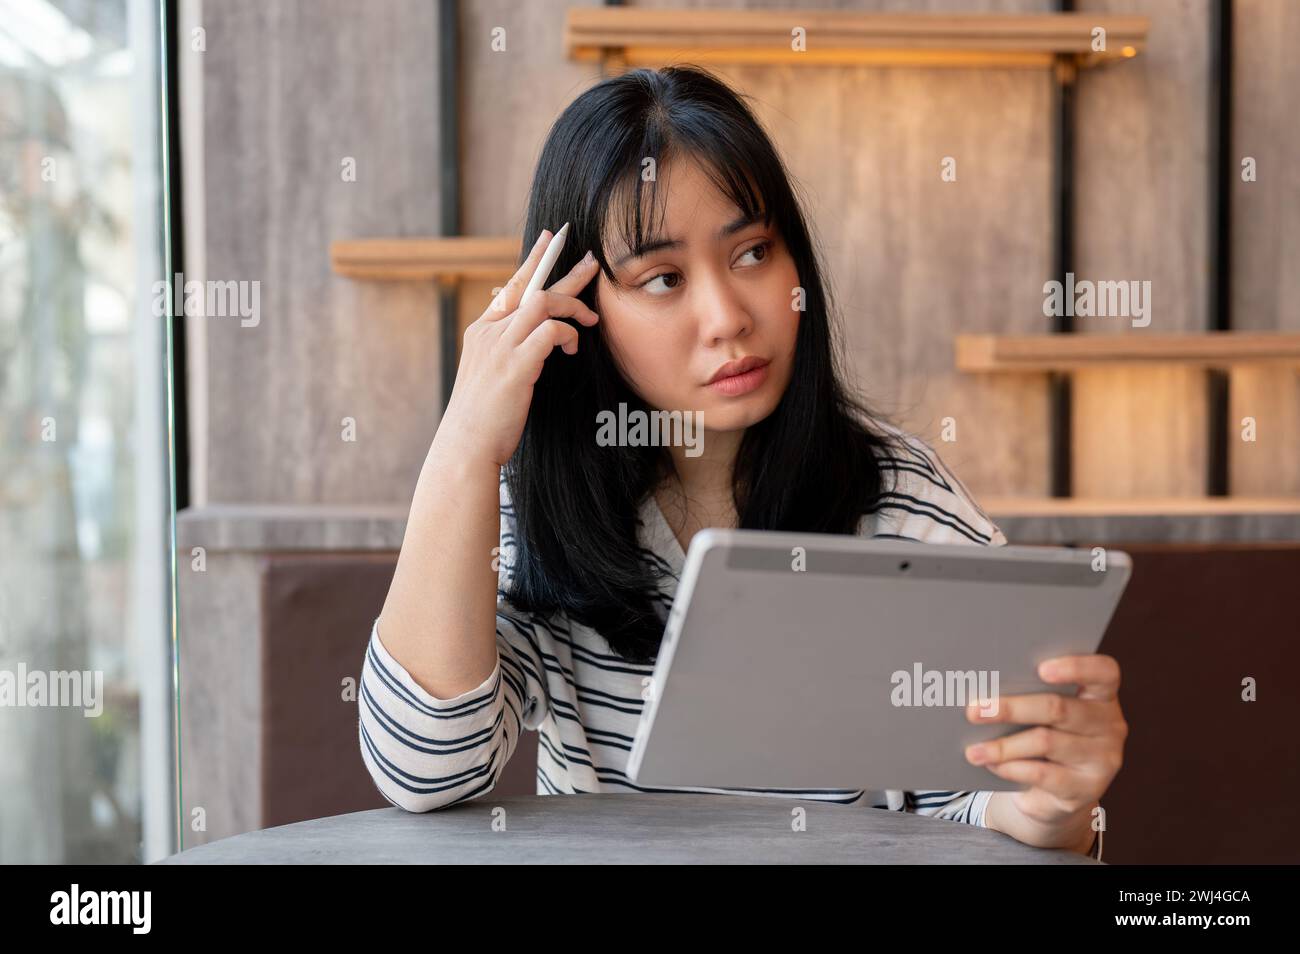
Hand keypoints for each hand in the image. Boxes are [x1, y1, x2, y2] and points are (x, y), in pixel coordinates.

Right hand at [436, 228, 601, 467]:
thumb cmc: (482, 418)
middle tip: (592, 261)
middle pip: (531, 287)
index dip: (532, 263)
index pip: (511, 287)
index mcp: (481, 332)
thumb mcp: (489, 376)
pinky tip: (574, 349)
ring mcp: (501, 347)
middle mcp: (489, 333)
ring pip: (543, 302)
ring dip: (572, 304)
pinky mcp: (517, 365)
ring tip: (592, 317)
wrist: (466, 445)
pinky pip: (551, 332)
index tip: (549, 242)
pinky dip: (568, 334)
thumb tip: (533, 343)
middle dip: (565, 271)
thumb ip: (506, 352)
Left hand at [964, 654, 1127, 851]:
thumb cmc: (1046, 735)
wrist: (1057, 792)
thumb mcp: (1043, 714)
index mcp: (1101, 694)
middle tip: (974, 711)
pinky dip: (1012, 768)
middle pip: (1058, 708)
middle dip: (1011, 708)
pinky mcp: (1088, 788)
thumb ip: (1028, 695)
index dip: (1076, 667)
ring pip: (1045, 742)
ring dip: (1003, 746)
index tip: (1040, 668)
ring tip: (973, 750)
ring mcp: (1102, 758)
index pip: (1103, 672)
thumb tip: (984, 694)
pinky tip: (991, 765)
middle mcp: (1109, 724)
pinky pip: (1043, 774)